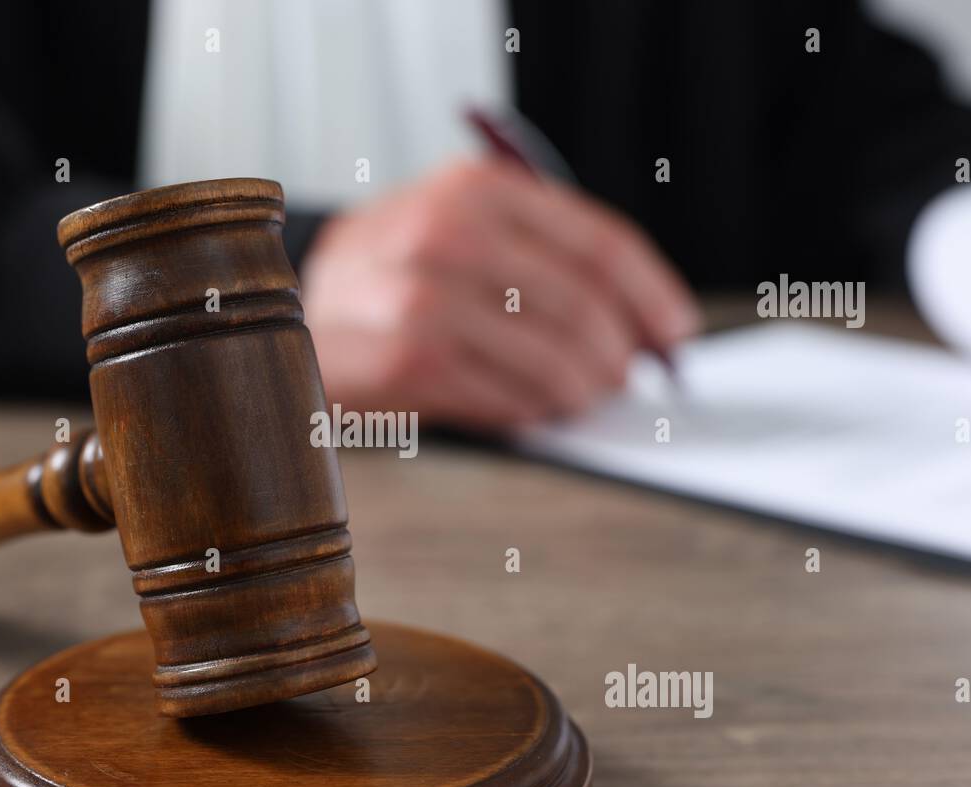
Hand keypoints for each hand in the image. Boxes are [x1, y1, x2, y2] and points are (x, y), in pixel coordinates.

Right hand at [301, 159, 700, 429]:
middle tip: (624, 380)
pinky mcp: (406, 363)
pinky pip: (504, 401)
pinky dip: (533, 413)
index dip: (651, 295)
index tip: (676, 334)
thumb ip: (543, 256)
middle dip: (619, 356)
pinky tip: (534, 411)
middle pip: (582, 308)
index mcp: (476, 189)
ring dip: (580, 392)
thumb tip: (641, 324)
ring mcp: (423, 301)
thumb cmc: (398, 271)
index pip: (598, 245)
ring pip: (550, 362)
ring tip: (581, 399)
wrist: (294, 305)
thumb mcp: (461, 227)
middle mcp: (449, 235)